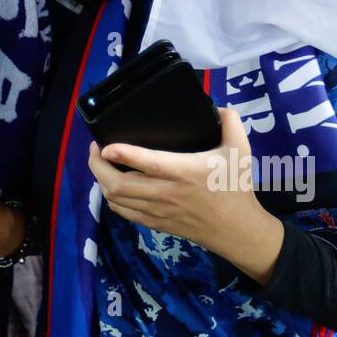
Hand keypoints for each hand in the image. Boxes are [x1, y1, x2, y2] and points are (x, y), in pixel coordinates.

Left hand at [88, 107, 284, 284]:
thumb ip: (231, 123)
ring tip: (100, 163)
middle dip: (97, 166)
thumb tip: (219, 106)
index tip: (105, 146)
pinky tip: (112, 185)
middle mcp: (166, 193)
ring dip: (101, 181)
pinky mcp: (155, 223)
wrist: (237, 230)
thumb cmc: (236, 187)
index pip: (146, 163)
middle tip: (95, 149)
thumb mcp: (241, 150)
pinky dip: (112, 198)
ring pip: (116, 199)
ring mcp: (157, 211)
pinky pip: (123, 212)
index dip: (122, 154)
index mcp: (184, 172)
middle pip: (118, 184)